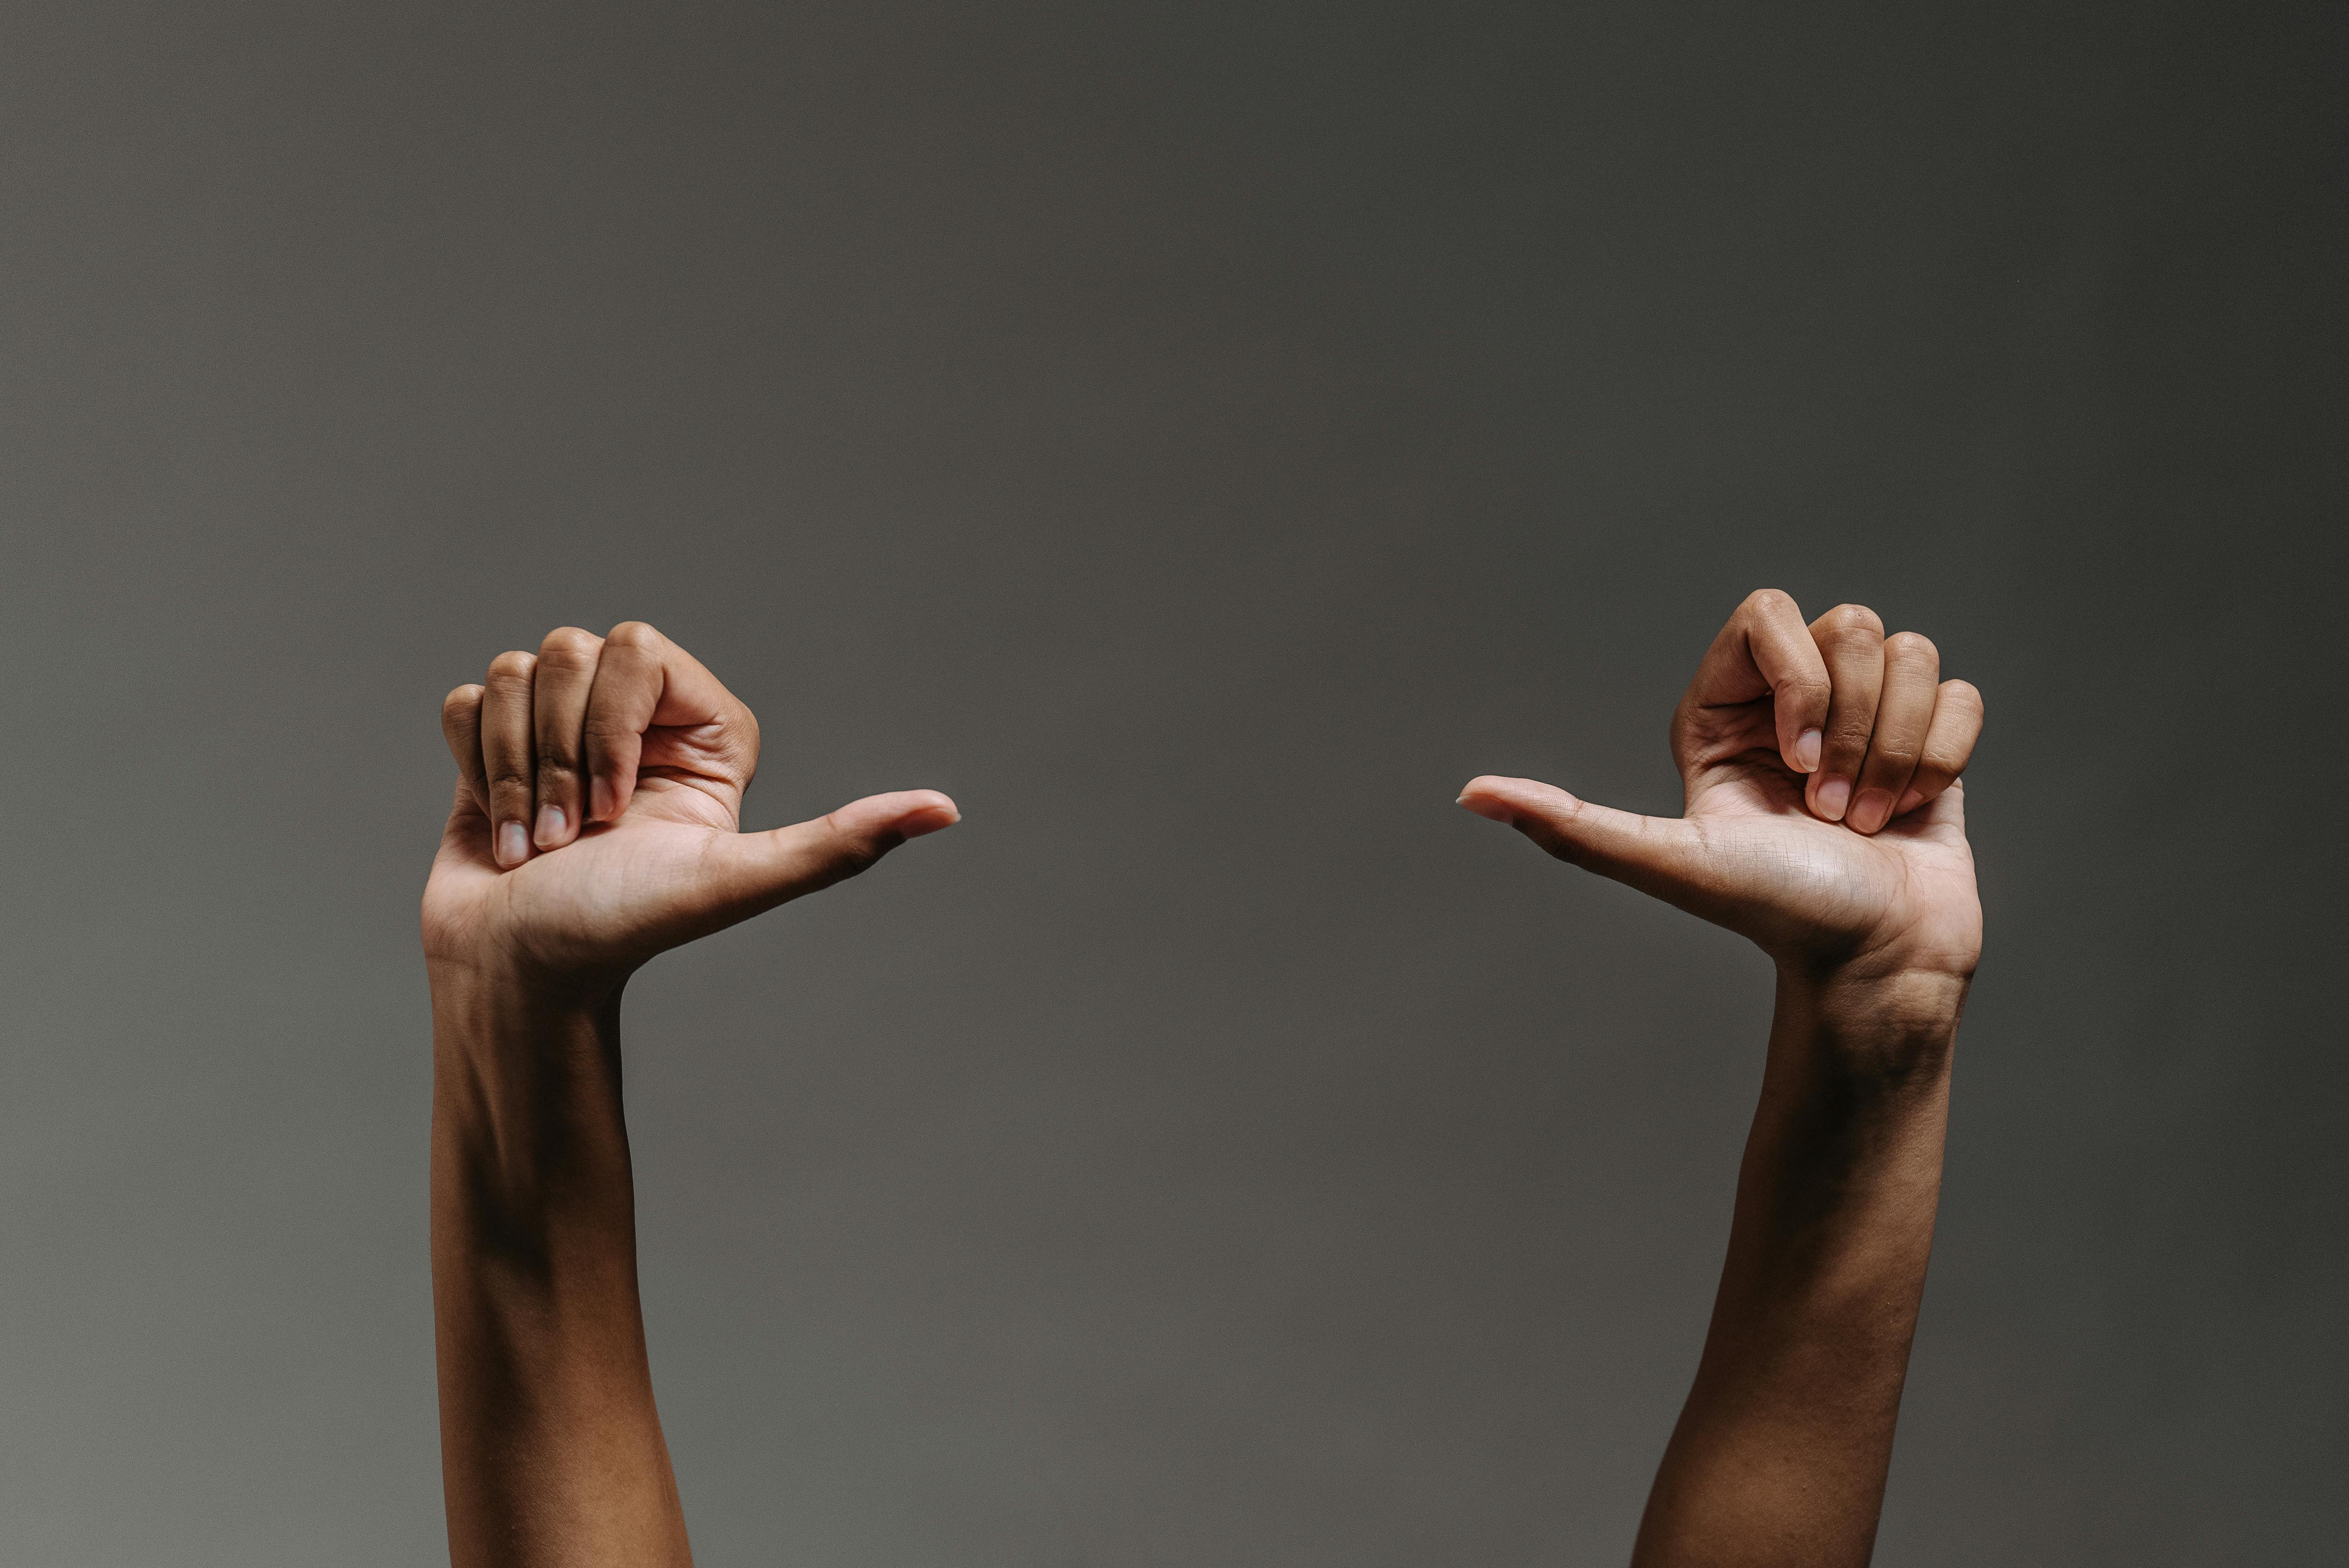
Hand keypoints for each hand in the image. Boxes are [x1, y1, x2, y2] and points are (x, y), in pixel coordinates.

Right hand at [422, 622, 957, 996]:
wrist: (518, 970)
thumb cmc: (623, 928)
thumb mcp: (736, 882)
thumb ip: (840, 844)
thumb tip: (947, 810)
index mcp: (701, 733)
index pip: (638, 646)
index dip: (612, 723)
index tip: (618, 809)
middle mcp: (638, 721)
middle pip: (568, 651)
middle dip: (560, 753)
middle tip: (577, 836)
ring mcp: (565, 731)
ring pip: (515, 673)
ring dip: (515, 772)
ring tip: (540, 844)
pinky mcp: (499, 745)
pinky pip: (467, 698)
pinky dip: (474, 766)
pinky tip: (502, 828)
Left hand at [1460, 590, 1983, 980]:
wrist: (1876, 961)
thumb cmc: (1776, 914)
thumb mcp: (1669, 863)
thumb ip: (1569, 827)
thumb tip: (1468, 795)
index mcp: (1725, 712)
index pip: (1769, 612)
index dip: (1796, 675)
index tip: (1793, 758)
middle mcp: (1793, 702)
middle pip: (1850, 626)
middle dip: (1851, 726)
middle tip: (1824, 807)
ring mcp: (1866, 716)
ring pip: (1909, 651)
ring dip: (1896, 750)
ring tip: (1864, 818)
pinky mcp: (1929, 739)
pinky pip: (1957, 691)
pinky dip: (1942, 757)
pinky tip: (1911, 809)